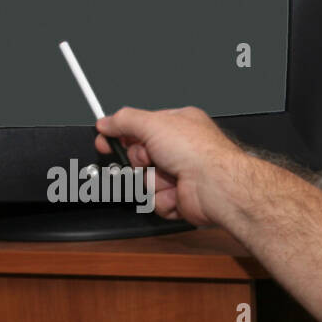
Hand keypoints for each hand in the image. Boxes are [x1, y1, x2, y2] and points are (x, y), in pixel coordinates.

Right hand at [94, 106, 252, 226]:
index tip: (105, 139)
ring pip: (146, 181)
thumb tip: (106, 122)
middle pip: (140, 157)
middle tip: (151, 159)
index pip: (140, 128)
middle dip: (141, 161)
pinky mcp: (182, 198)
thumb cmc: (199, 152)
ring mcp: (182, 175)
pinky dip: (165, 199)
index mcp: (178, 125)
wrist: (216, 186)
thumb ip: (125, 120)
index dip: (121, 134)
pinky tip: (179, 192)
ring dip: (154, 181)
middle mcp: (181, 149)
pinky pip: (157, 201)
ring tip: (171, 176)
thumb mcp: (153, 123)